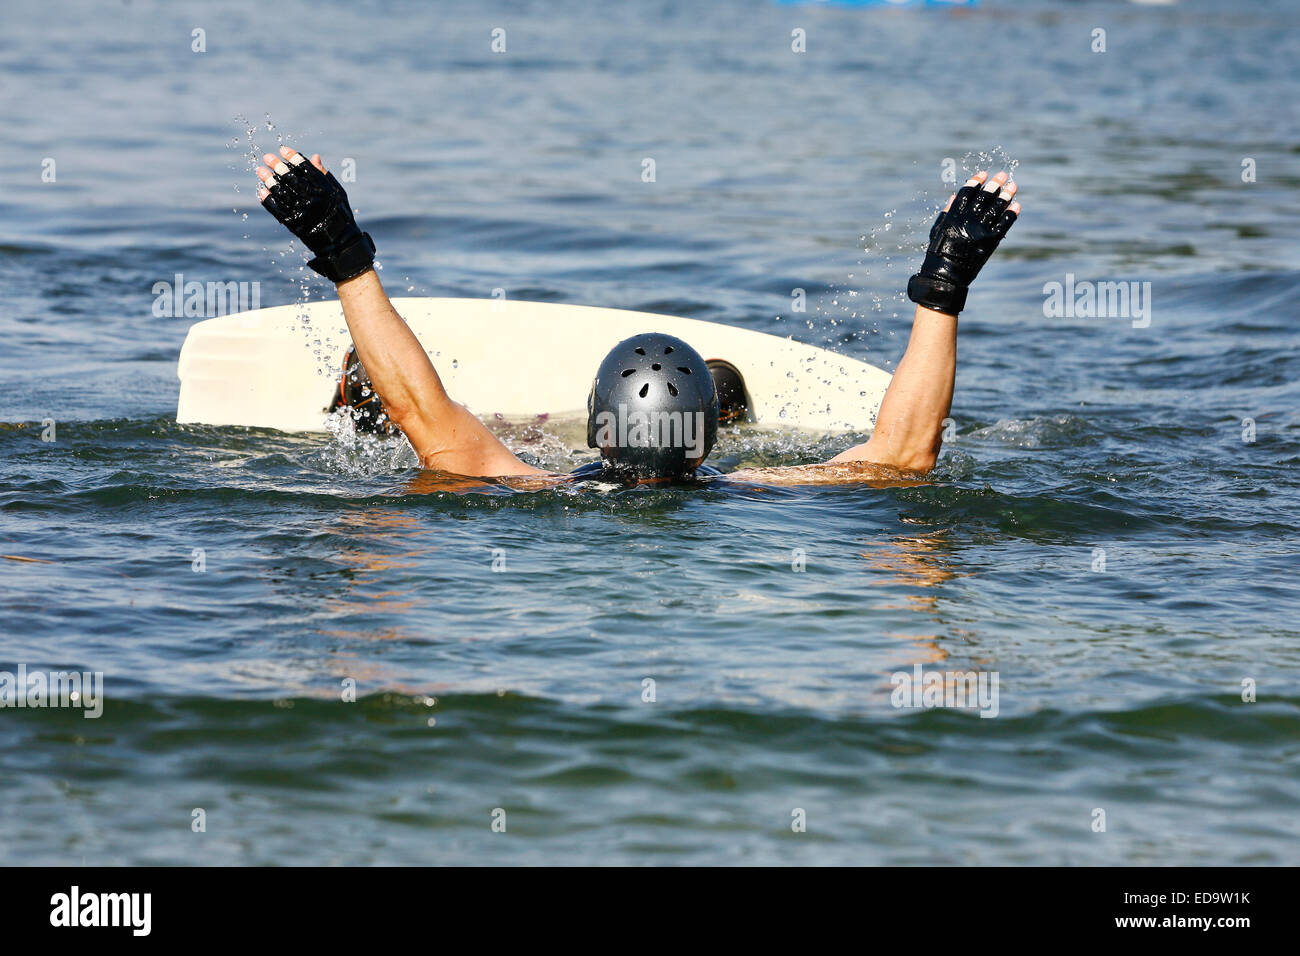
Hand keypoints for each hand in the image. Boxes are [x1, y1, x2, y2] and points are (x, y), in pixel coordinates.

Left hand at [256, 146, 375, 283]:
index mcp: (324, 190)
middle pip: (291, 178)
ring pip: (282, 192)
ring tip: (260, 171)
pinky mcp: (294, 223)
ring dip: (269, 181)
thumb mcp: (336, 191)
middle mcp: (313, 199)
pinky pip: (277, 208)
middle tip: (267, 157)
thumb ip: (323, 175)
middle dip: (278, 166)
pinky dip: (268, 199)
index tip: (283, 149)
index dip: (293, 158)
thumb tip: (313, 156)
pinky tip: (261, 190)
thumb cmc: (338, 213)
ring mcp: (302, 211)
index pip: (306, 169)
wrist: (339, 241)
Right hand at [907, 170, 1020, 316]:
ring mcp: (981, 229)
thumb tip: (954, 196)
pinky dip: (1011, 213)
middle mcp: (968, 219)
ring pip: (997, 206)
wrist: (946, 276)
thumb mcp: (938, 229)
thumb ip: (947, 212)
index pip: (967, 192)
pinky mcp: (991, 240)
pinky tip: (1016, 205)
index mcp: (954, 215)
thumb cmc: (939, 252)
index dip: (976, 181)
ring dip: (1006, 195)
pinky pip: (1005, 223)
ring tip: (1013, 186)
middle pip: (985, 196)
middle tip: (1002, 175)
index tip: (983, 173)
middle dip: (994, 184)